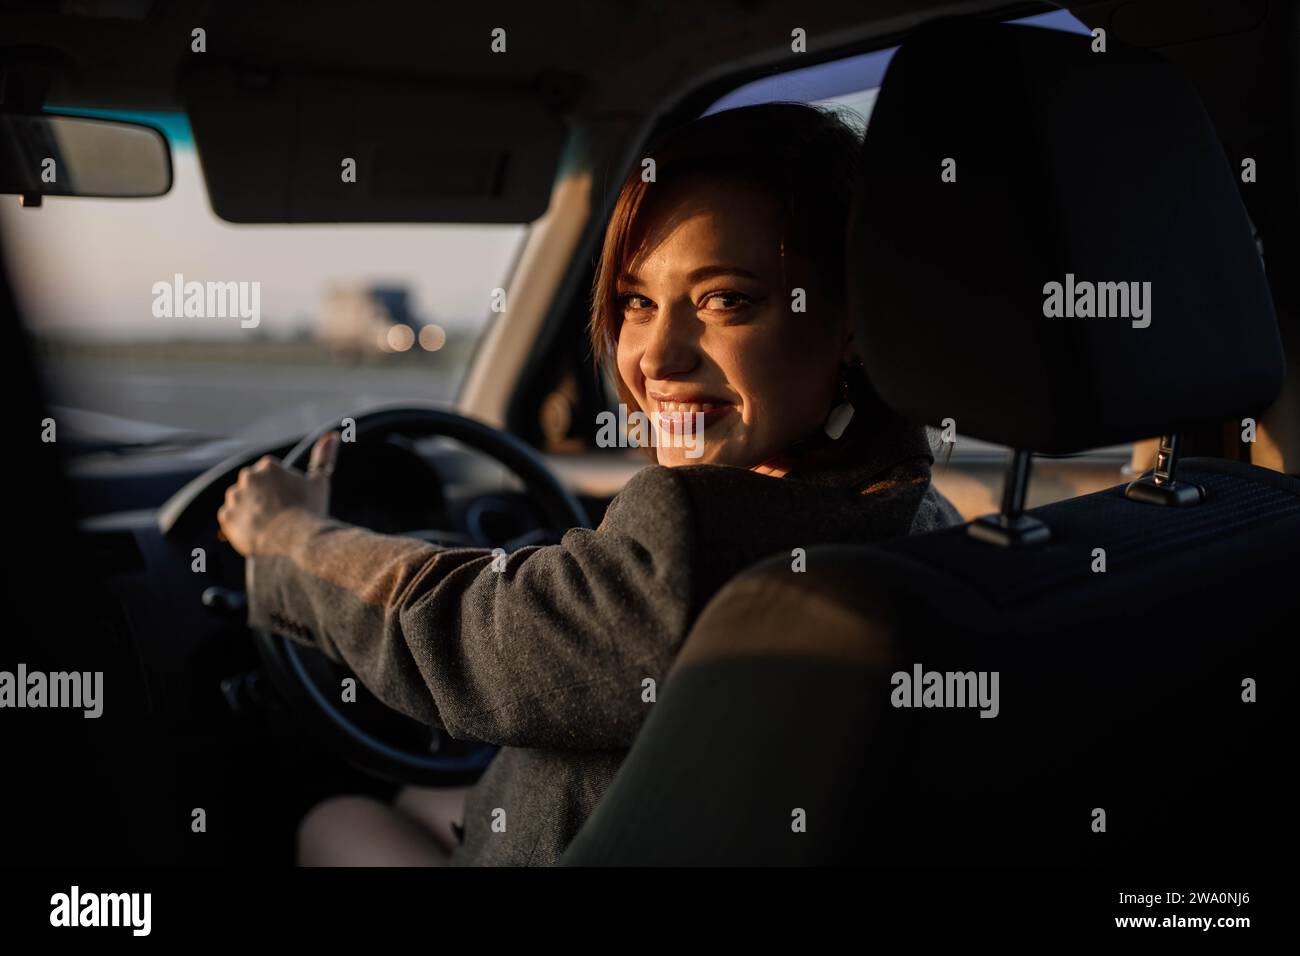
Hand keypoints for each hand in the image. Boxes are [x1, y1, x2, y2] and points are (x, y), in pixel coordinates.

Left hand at [218, 433, 339, 556]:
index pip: (270, 474)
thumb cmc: (310, 510)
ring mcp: (235, 497)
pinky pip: (229, 519)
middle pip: (252, 485)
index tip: (289, 501)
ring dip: (248, 509)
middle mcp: (248, 477)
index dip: (280, 489)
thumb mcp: (319, 482)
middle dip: (261, 496)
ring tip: (267, 525)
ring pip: (239, 501)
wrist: (296, 540)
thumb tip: (332, 436)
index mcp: (268, 466)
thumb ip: (323, 457)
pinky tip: (255, 533)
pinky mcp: (226, 517)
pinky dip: (238, 525)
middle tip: (278, 514)